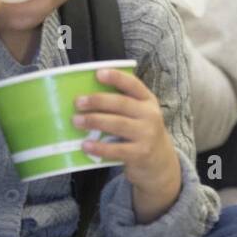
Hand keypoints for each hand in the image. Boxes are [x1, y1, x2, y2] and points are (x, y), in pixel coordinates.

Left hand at [73, 68, 181, 223]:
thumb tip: (86, 97)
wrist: (160, 162)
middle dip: (98, 101)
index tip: (98, 73)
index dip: (116, 78)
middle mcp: (150, 115)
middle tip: (78, 102)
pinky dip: (99, 147)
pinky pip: (117, 149)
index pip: (133, 85)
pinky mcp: (141, 154)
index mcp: (148, 101)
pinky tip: (85, 145)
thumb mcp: (140, 114)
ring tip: (76, 121)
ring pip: (118, 124)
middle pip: (122, 104)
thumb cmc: (141, 132)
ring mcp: (147, 135)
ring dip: (94, 121)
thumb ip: (122, 105)